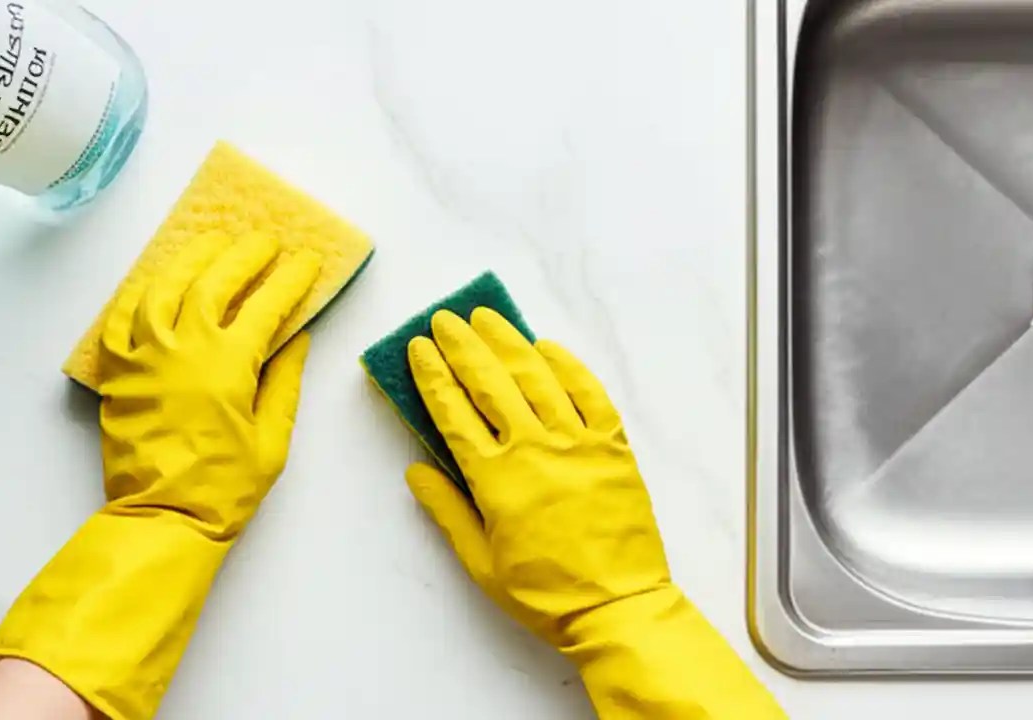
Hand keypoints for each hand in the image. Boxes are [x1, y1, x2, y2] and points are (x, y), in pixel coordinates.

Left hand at [98, 230, 318, 536]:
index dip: (290, 279)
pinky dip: (138, 293)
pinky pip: (120, 318)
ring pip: (163, 287)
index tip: (306, 260)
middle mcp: (183, 348)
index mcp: (229, 365)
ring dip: (190, 259)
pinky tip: (156, 282)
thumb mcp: (273, 439)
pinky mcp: (115, 371)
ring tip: (211, 243)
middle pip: (214, 281)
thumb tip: (297, 339)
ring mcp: (143, 355)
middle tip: (264, 241)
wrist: (163, 517)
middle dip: (244, 254)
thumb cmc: (225, 486)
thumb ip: (284, 383)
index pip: (266, 305)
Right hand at [404, 308, 669, 646]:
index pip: (454, 411)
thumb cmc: (543, 593)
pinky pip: (590, 393)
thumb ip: (447, 511)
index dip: (433, 375)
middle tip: (446, 319)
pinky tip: (547, 347)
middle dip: (463, 345)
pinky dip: (568, 365)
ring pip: (537, 376)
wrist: (616, 606)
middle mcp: (534, 448)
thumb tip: (416, 470)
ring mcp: (578, 442)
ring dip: (508, 342)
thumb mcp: (480, 563)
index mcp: (495, 478)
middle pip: (490, 382)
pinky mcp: (614, 446)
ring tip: (487, 317)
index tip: (419, 347)